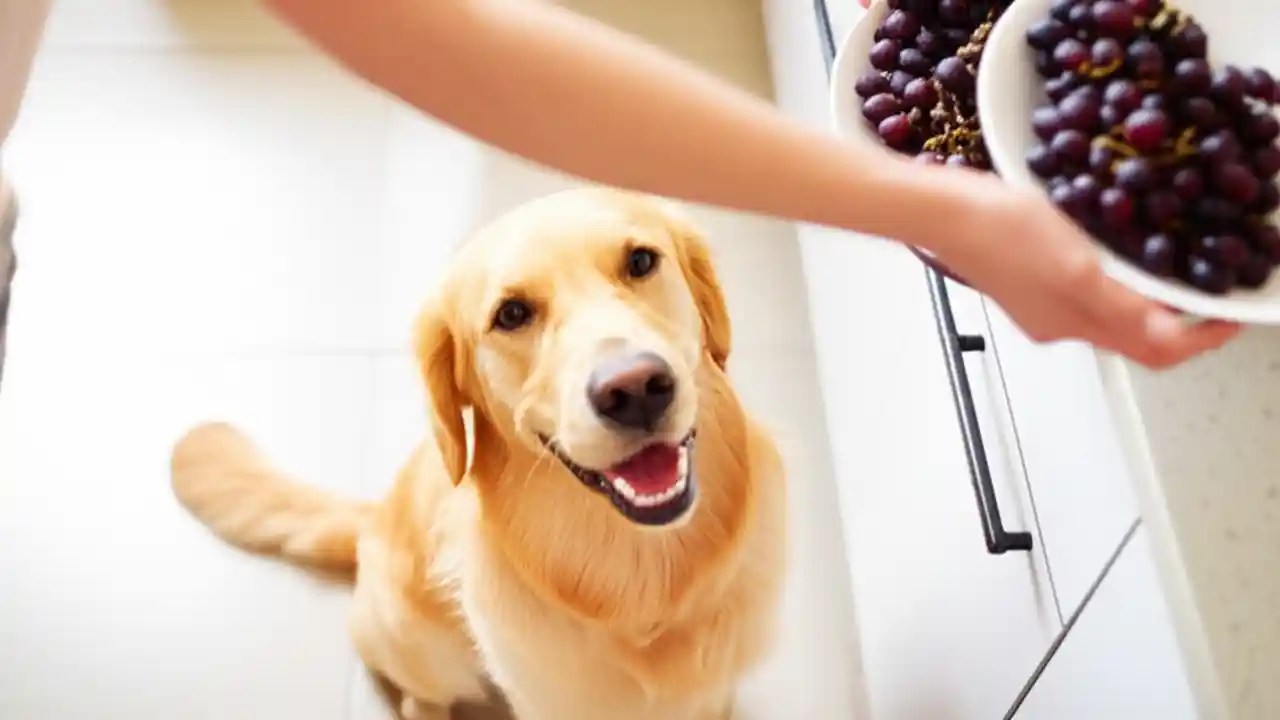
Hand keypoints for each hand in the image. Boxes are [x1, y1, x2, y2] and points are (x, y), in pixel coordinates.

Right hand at [926, 173, 1238, 368]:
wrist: (941, 211)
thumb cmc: (1000, 231)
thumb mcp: (1075, 265)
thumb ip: (1123, 305)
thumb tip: (1172, 336)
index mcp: (1074, 324)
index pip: (1157, 350)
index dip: (1203, 338)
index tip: (1233, 316)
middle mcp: (1061, 323)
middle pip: (1138, 339)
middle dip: (1181, 322)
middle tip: (1212, 290)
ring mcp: (1042, 304)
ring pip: (1113, 316)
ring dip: (1149, 300)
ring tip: (1175, 266)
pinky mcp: (1029, 281)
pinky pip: (1087, 292)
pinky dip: (1116, 281)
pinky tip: (1115, 249)